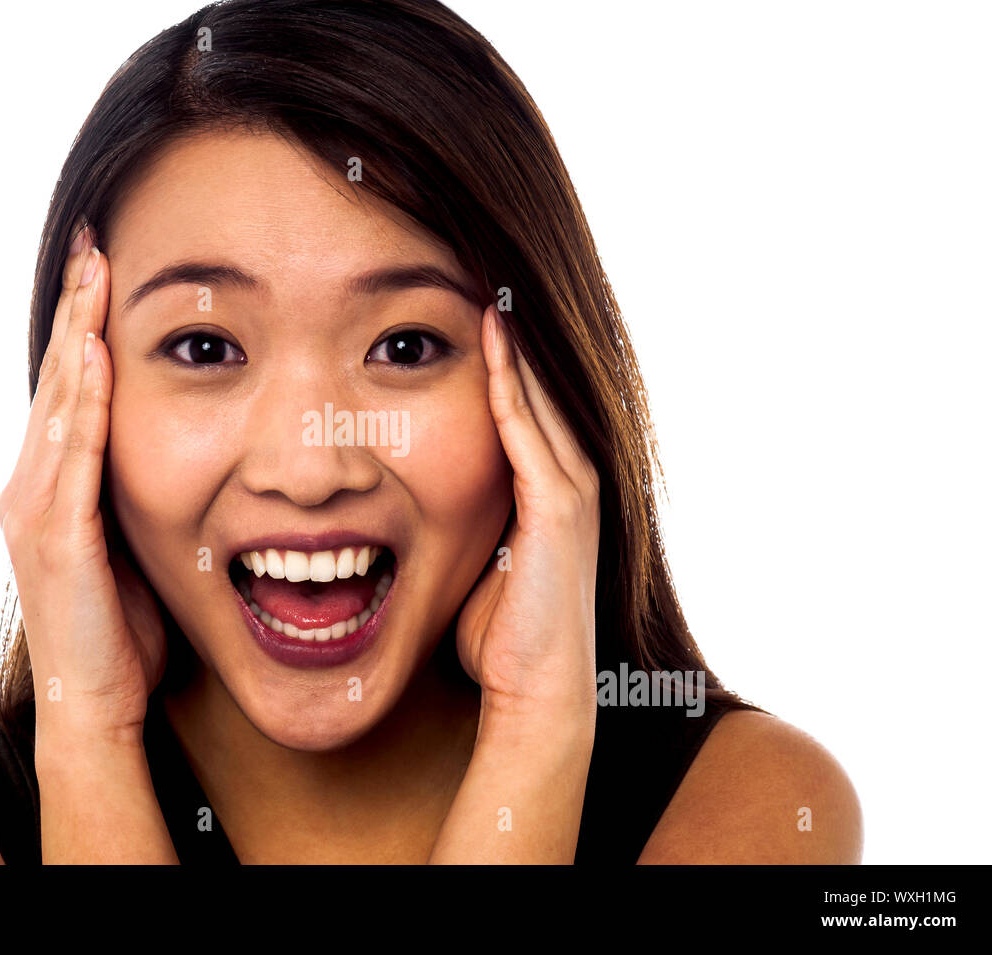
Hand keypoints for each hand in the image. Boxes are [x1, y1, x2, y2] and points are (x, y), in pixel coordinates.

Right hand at [0, 220, 165, 744]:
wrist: (93, 699)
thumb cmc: (119, 628)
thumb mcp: (130, 542)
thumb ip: (131, 492)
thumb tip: (174, 450)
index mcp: (51, 487)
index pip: (70, 389)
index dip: (82, 326)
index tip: (101, 267)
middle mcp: (31, 487)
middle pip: (58, 379)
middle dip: (76, 308)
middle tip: (92, 241)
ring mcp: (35, 509)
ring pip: (59, 403)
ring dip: (76, 333)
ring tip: (92, 271)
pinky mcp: (54, 535)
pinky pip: (71, 456)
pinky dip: (81, 403)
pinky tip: (92, 355)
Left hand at [456, 305, 599, 720]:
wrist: (538, 690)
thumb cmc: (503, 636)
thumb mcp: (483, 561)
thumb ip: (469, 521)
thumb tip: (420, 507)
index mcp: (554, 491)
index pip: (528, 408)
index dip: (503, 361)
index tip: (472, 312)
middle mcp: (572, 480)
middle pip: (541, 389)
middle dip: (513, 337)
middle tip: (485, 275)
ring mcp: (570, 491)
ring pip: (538, 397)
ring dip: (511, 345)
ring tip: (488, 286)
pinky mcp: (556, 508)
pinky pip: (525, 430)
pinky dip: (507, 383)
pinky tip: (489, 341)